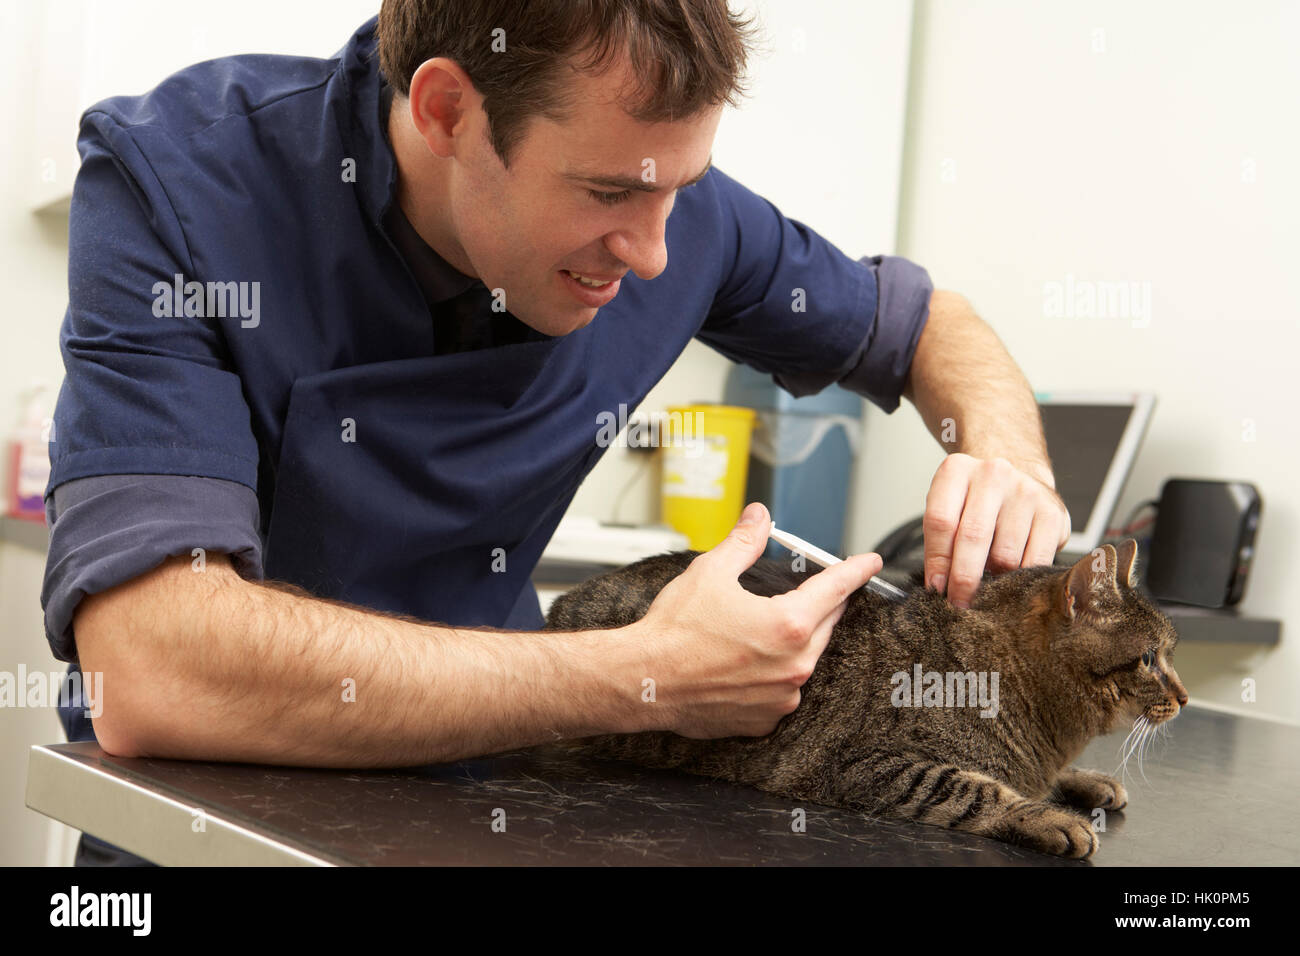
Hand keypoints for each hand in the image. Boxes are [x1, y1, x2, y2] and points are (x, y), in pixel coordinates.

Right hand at [634, 501, 882, 737]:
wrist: (644, 682)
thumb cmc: (674, 631)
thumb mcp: (712, 572)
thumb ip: (744, 543)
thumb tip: (759, 517)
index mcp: (789, 624)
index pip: (836, 589)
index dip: (855, 571)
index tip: (869, 564)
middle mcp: (795, 664)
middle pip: (824, 624)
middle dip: (817, 604)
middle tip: (801, 591)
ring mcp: (782, 696)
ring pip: (804, 658)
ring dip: (793, 641)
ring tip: (757, 631)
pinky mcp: (766, 719)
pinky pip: (782, 690)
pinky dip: (773, 675)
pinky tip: (745, 664)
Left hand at [922, 454, 1069, 609]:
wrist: (1019, 479)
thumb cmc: (976, 501)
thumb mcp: (949, 509)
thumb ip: (939, 542)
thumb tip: (939, 586)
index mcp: (957, 470)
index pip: (940, 521)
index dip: (937, 561)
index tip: (936, 588)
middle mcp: (992, 474)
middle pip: (973, 537)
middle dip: (963, 578)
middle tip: (959, 602)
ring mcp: (1025, 491)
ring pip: (1005, 555)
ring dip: (995, 578)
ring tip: (990, 577)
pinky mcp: (1053, 513)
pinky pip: (1035, 561)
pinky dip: (1022, 578)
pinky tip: (1014, 576)